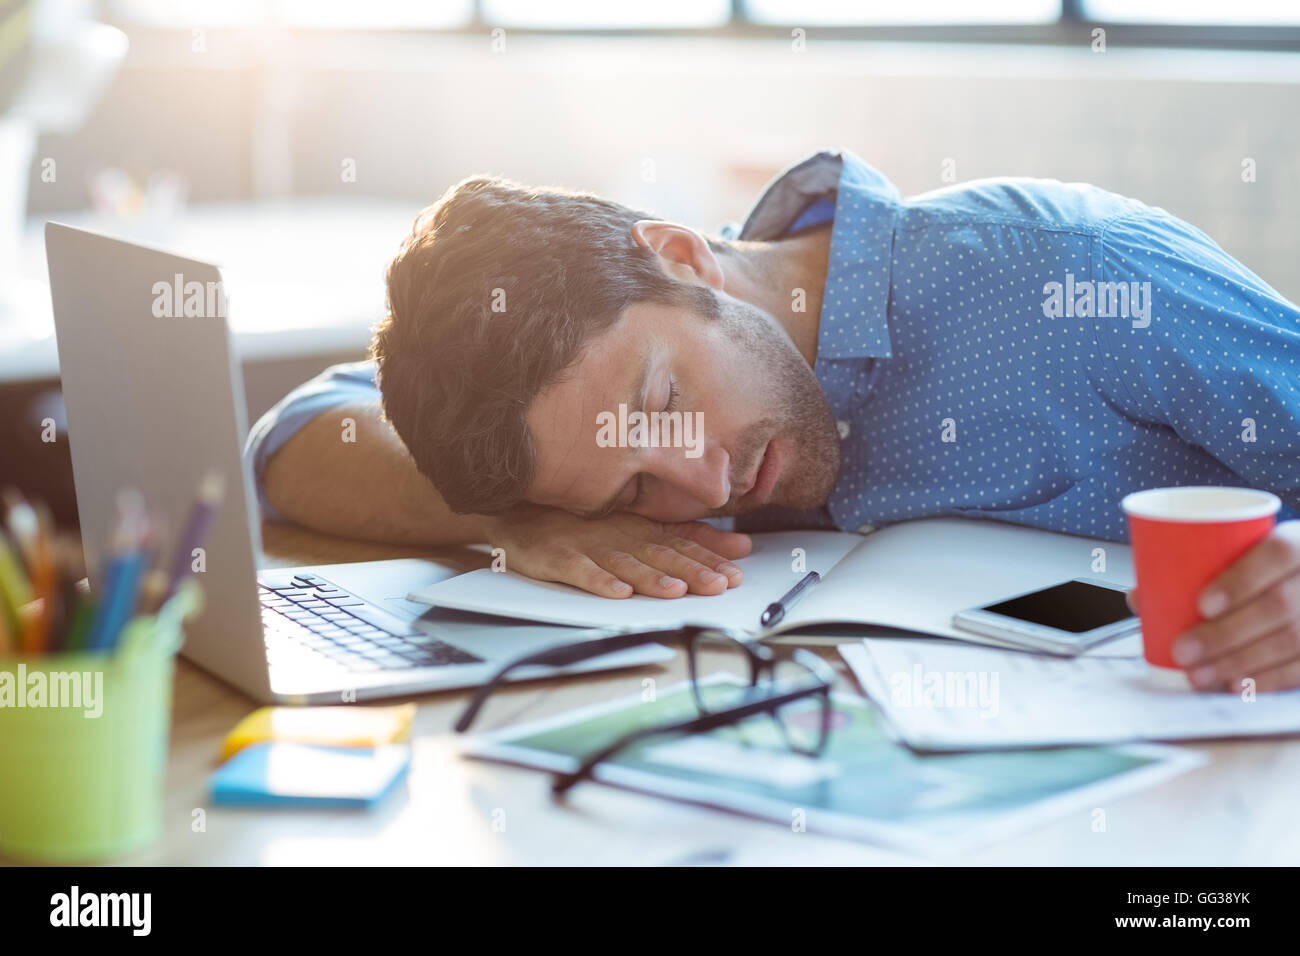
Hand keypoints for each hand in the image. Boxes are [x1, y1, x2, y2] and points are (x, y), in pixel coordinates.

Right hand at [480, 504, 750, 598]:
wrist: (518, 514)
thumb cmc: (583, 525)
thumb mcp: (638, 528)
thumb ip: (688, 536)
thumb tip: (742, 545)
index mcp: (640, 530)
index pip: (680, 544)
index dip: (709, 558)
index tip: (736, 573)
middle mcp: (619, 537)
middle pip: (659, 555)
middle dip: (690, 570)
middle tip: (717, 584)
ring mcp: (589, 547)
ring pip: (624, 564)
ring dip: (650, 578)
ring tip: (674, 590)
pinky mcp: (558, 558)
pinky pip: (580, 572)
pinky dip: (599, 581)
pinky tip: (617, 591)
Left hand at [1155, 520, 1299, 692]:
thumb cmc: (1263, 570)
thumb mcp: (1238, 556)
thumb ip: (1192, 572)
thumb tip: (1139, 596)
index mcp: (1298, 542)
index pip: (1278, 554)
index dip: (1242, 580)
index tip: (1202, 605)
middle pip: (1280, 605)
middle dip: (1226, 634)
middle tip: (1182, 651)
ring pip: (1292, 640)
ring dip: (1239, 663)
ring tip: (1197, 675)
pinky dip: (1268, 680)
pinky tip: (1236, 686)